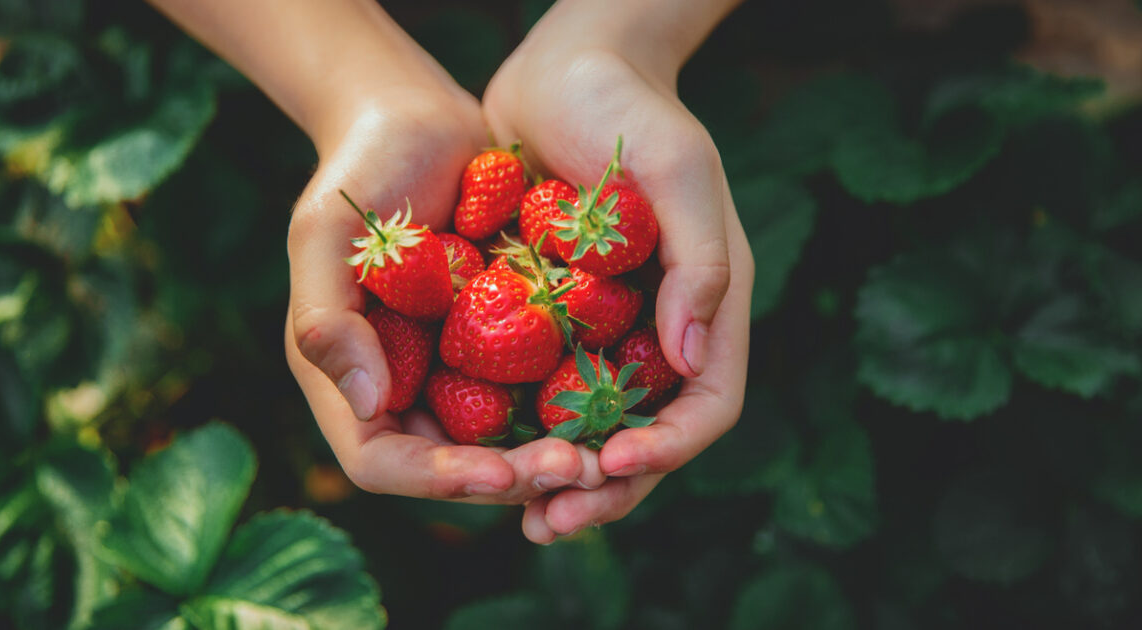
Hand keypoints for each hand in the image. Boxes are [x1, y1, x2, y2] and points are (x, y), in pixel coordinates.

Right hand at [285, 86, 604, 504]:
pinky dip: (570, 406)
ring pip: (502, 440)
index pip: (382, 460)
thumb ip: (327, 319)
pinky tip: (617, 402)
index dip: (438, 478)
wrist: (420, 120)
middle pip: (453, 466)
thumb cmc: (360, 169)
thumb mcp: (326, 235)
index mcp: (350, 376)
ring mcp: (453, 368)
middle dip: (513, 476)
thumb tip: (365, 405)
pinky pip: (535, 389)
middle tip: (578, 467)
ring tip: (604, 450)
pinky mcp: (501, 342)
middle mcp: (402, 386)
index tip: (501, 473)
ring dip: (550, 453)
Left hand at [483, 0, 752, 541]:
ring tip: (519, 515)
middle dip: (607, 485)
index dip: (666, 448)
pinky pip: (543, 388)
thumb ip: (701, 263)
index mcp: (707, 304)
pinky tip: (480, 452)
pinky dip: (522, 427)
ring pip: (594, 425)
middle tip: (550, 522)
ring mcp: (609, 326)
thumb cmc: (628, 109)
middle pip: (648, 435)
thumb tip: (691, 361)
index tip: (609, 462)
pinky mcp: (556, 315)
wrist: (564, 67)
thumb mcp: (678, 171)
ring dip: (562, 474)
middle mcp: (661, 328)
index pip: (706, 405)